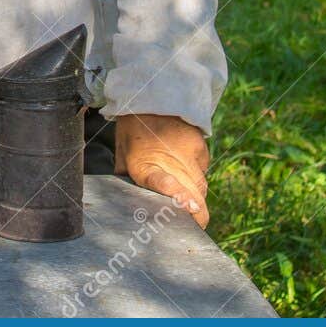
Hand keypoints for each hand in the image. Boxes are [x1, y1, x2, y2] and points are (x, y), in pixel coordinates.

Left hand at [114, 112, 210, 227]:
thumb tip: (134, 204)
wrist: (151, 99)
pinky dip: (195, 176)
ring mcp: (189, 154)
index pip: (162, 181)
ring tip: (188, 202)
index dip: (177, 195)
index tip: (190, 208)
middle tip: (194, 228)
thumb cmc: (132, 132)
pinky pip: (203, 171)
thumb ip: (131, 180)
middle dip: (197, 216)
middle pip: (194, 196)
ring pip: (201, 187)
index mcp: (145, 164)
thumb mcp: (123, 157)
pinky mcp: (202, 148)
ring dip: (196, 197)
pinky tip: (184, 168)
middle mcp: (171, 160)